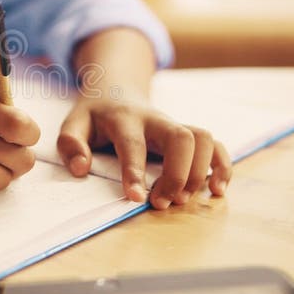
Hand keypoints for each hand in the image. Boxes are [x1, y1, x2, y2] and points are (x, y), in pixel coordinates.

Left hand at [56, 96, 231, 208]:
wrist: (117, 91)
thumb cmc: (95, 115)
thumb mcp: (73, 123)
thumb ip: (71, 144)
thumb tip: (81, 169)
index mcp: (124, 118)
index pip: (133, 143)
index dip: (136, 172)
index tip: (138, 199)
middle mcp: (156, 120)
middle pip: (182, 137)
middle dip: (178, 175)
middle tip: (161, 202)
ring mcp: (176, 126)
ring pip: (204, 139)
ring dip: (200, 173)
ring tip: (181, 199)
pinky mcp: (189, 136)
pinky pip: (217, 146)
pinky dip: (222, 168)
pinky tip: (216, 190)